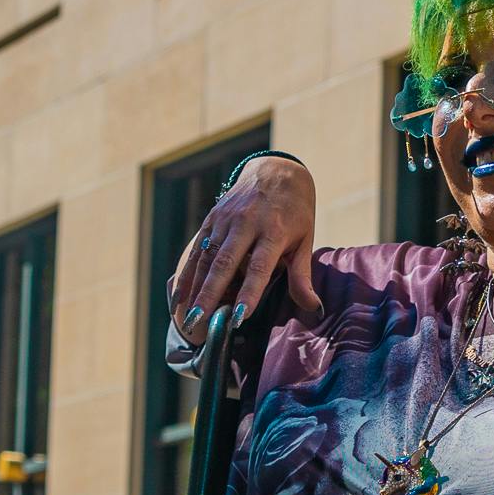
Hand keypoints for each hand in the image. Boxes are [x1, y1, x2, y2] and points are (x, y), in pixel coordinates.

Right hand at [172, 156, 323, 343]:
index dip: (249, 293)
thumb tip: (313, 308)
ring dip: (194, 289)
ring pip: (206, 258)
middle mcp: (246, 223)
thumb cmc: (295, 213)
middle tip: (198, 323)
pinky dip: (187, 275)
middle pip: (225, 264)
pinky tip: (179, 297)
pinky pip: (196, 250)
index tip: (238, 317)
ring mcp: (225, 220)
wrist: (277, 172)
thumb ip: (302, 276)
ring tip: (186, 318)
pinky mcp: (211, 219)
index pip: (259, 267)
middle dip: (210, 294)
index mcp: (274, 231)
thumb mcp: (304, 240)